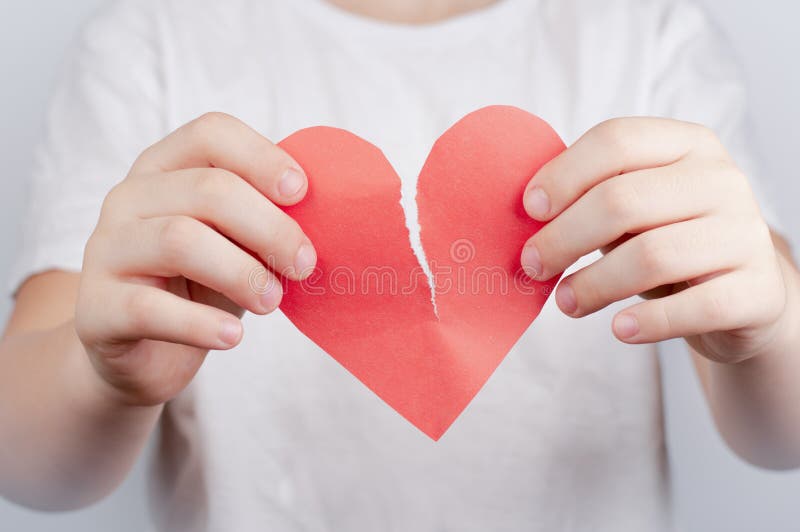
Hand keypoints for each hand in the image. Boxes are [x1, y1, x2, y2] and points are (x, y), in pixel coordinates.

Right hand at [75, 112, 316, 405]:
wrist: (142, 352)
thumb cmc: (201, 285)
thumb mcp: (238, 243)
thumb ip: (268, 219)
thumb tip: (331, 213)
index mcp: (166, 168)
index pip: (211, 134)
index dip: (263, 157)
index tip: (303, 193)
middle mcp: (129, 198)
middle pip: (209, 190)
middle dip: (271, 227)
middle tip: (305, 264)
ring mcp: (106, 250)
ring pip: (180, 241)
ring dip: (242, 273)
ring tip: (272, 302)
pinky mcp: (96, 308)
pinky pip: (150, 309)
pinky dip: (201, 324)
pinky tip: (233, 337)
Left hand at [520, 117, 787, 363]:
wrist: (741, 292)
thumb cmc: (666, 240)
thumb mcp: (632, 209)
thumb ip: (589, 200)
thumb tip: (526, 220)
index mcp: (686, 145)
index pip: (616, 141)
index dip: (563, 174)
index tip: (530, 210)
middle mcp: (722, 180)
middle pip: (622, 200)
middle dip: (563, 237)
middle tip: (533, 265)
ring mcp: (745, 234)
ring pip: (651, 256)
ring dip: (594, 284)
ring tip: (566, 303)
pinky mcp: (758, 290)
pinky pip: (695, 307)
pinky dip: (648, 322)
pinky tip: (619, 329)